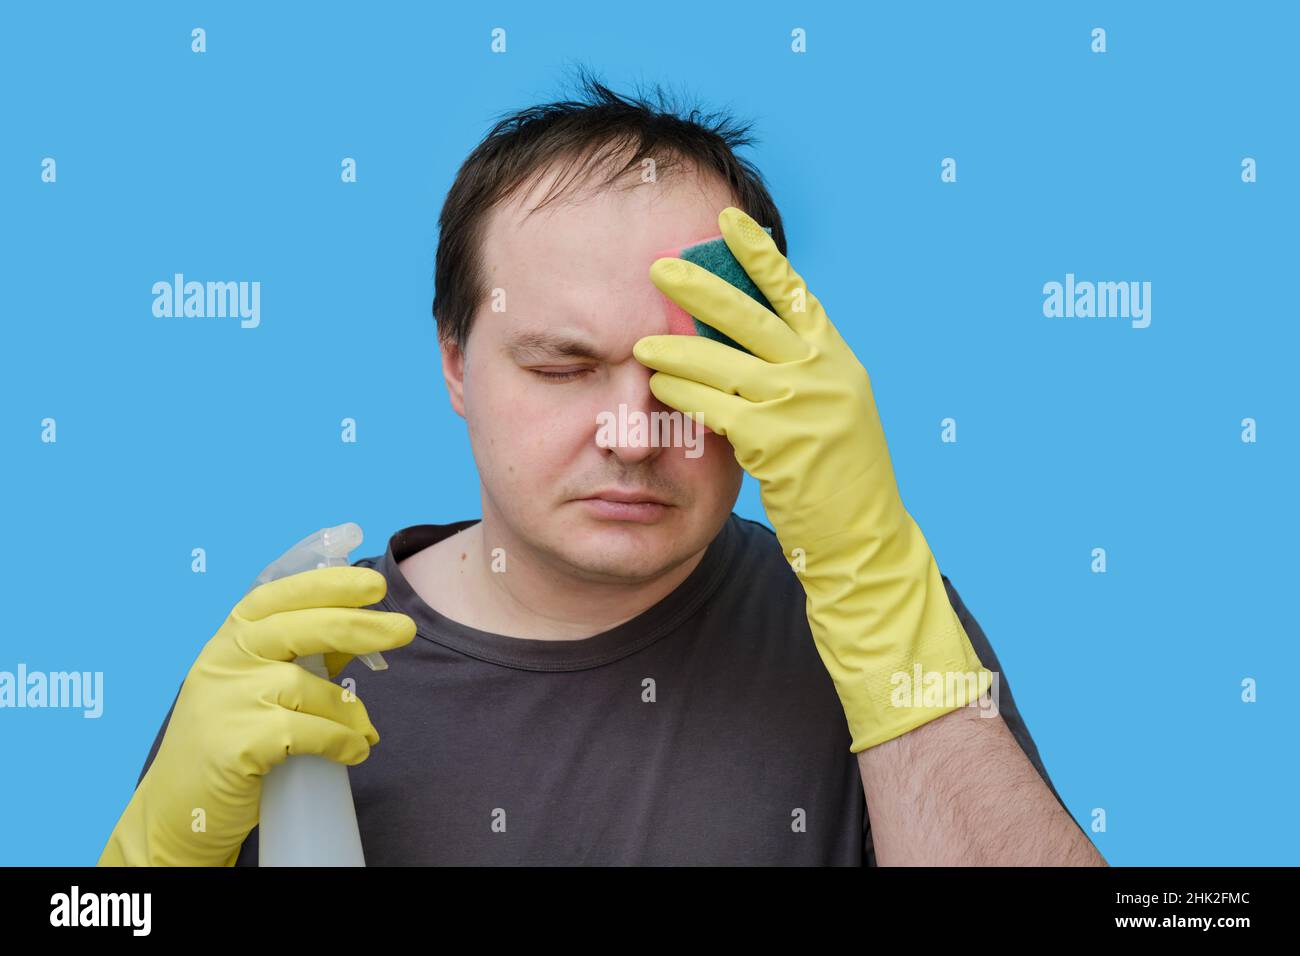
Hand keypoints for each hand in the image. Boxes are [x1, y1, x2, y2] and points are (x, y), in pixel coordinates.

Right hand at [97, 566, 415, 865]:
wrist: (181, 807)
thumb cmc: (233, 735)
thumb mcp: (258, 684)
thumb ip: (305, 655)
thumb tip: (366, 633)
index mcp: (231, 637)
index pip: (279, 595)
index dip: (329, 584)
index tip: (374, 584)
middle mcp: (225, 660)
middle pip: (300, 629)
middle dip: (359, 625)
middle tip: (405, 629)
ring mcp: (229, 701)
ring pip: (311, 689)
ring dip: (352, 712)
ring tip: (365, 732)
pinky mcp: (238, 743)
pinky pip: (310, 733)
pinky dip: (342, 742)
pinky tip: (354, 752)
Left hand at [634, 206, 990, 750]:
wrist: (865, 537)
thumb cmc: (839, 479)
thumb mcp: (829, 411)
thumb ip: (796, 372)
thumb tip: (742, 338)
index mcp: (836, 359)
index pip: (795, 294)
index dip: (760, 256)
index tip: (727, 221)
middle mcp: (825, 373)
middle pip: (753, 318)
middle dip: (703, 288)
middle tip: (660, 266)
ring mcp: (805, 407)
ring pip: (727, 363)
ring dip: (679, 349)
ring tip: (640, 340)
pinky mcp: (780, 444)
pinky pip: (719, 407)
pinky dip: (686, 393)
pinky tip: (660, 385)